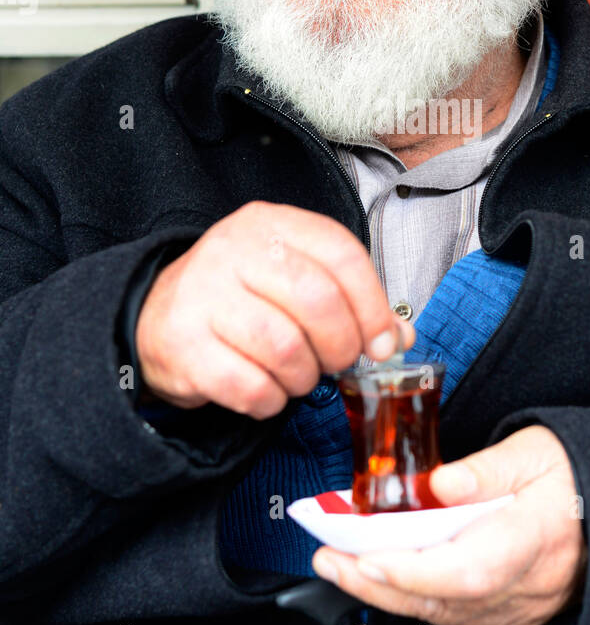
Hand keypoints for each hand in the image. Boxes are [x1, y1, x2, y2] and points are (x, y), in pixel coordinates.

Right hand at [135, 201, 414, 417]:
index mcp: (269, 224)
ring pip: (285, 347)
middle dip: (342, 345)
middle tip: (338, 362)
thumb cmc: (239, 298)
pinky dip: (270, 400)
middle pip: (317, 300)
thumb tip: (398, 337)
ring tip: (298, 376)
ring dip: (304, 377)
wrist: (156, 318)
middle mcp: (232, 250)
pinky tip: (266, 392)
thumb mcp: (292, 279)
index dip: (373, 305)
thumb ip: (349, 302)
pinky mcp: (182, 344)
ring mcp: (202, 295)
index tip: (383, 342)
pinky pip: (249, 385)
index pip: (341, 254)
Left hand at [312, 426, 586, 624]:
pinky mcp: (511, 611)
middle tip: (329, 559)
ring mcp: (521, 605)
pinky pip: (455, 614)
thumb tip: (440, 482)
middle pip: (445, 598)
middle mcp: (529, 583)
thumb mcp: (538, 450)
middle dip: (378, 583)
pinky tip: (382, 579)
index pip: (471, 568)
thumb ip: (488, 468)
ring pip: (444, 612)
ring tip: (339, 565)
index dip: (414, 570)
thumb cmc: (580, 477)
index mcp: (539, 536)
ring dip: (386, 592)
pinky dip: (413, 597)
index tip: (367, 556)